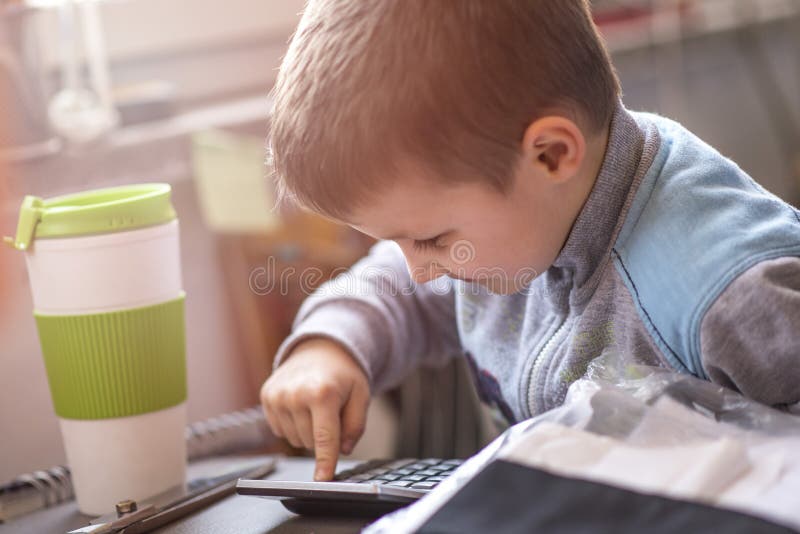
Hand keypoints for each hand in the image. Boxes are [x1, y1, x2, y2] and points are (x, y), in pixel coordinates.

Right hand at [260, 338, 369, 480]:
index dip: (325, 461)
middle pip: (310, 442)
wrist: (319, 349)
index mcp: (323, 393)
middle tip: (330, 411)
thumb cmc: (342, 374)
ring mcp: (277, 396)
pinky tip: (301, 405)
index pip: (324, 437)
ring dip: (308, 431)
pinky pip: (281, 430)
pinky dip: (294, 424)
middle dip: (324, 436)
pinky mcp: (266, 396)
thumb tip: (343, 450)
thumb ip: (356, 426)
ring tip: (315, 406)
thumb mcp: (361, 395)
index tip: (323, 480)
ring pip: (295, 440)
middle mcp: (295, 394)